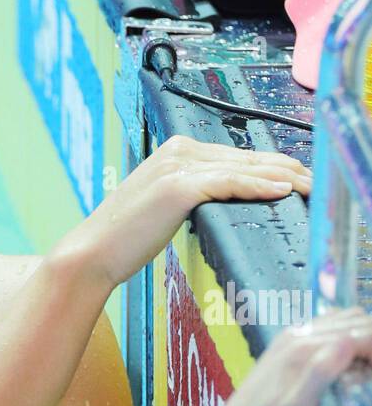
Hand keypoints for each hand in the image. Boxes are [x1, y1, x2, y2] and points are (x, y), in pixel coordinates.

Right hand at [57, 135, 310, 290]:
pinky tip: (282, 191)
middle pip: (243, 157)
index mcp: (173, 152)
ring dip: (281, 176)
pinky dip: (258, 186)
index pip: (233, 156)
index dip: (268, 164)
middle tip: (313, 180)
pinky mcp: (179, 187)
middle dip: (283, 167)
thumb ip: (192, 196)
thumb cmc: (123, 239)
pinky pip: (230, 184)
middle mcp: (177, 152)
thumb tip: (225, 200)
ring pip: (242, 168)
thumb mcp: (162, 209)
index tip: (295, 176)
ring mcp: (177, 167)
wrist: (92, 253)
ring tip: (308, 185)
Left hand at [185, 309, 371, 405]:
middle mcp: (296, 335)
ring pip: (344, 326)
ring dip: (362, 345)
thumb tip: (350, 341)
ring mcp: (290, 342)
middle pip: (356, 321)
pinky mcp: (287, 354)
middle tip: (369, 380)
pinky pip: (329, 336)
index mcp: (302, 346)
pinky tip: (346, 375)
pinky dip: (347, 347)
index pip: (362, 331)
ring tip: (362, 379)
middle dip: (371, 346)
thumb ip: (321, 373)